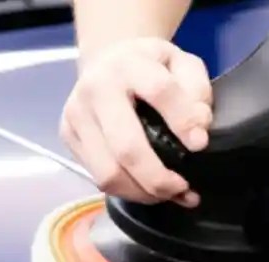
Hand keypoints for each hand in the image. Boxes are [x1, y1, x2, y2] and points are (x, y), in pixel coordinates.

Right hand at [60, 37, 211, 206]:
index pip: (159, 92)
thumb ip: (197, 91)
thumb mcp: (181, 63)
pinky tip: (146, 188)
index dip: (183, 121)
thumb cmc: (149, 65)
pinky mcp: (68, 135)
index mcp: (129, 64)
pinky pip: (98, 176)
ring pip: (108, 173)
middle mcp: (96, 89)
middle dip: (158, 178)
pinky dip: (126, 190)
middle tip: (182, 187)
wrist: (105, 60)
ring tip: (166, 192)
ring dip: (142, 192)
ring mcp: (77, 115)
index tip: (200, 145)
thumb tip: (198, 130)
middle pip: (126, 148)